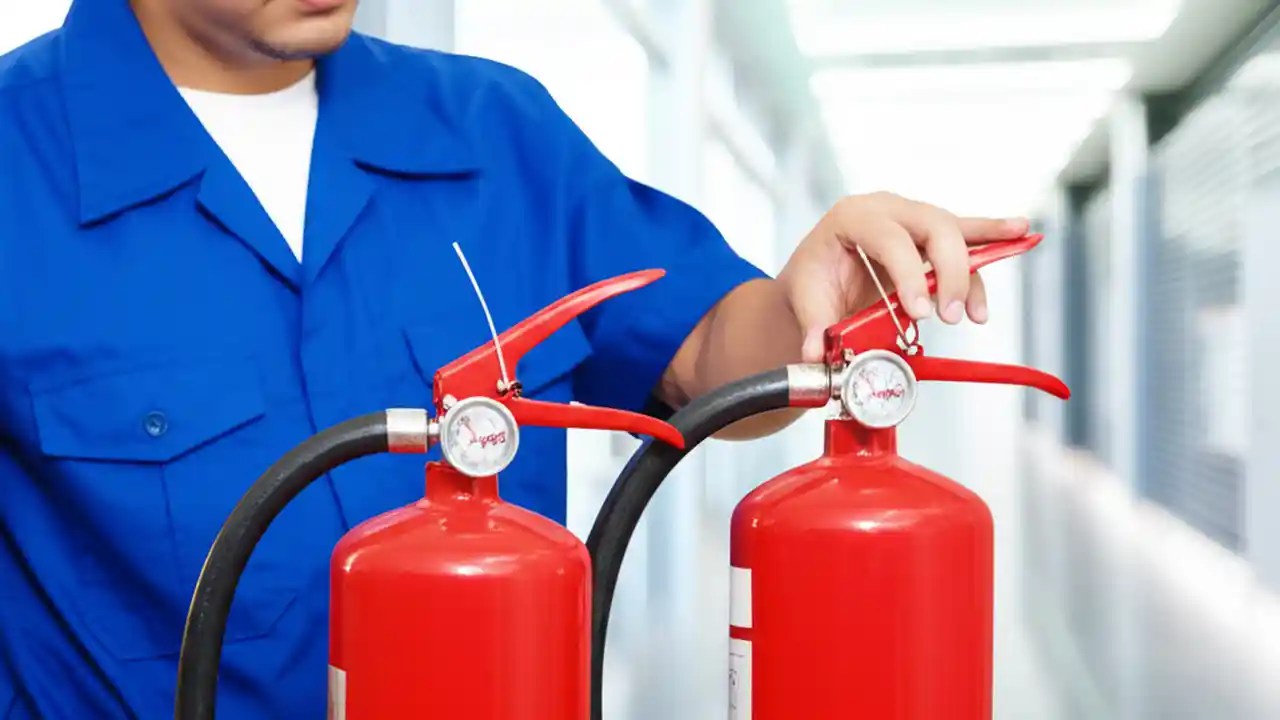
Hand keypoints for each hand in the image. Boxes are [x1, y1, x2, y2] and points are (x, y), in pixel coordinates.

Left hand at [776, 191, 1029, 361]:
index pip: (890, 238)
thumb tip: (817, 356)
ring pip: (955, 232)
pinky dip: (995, 235)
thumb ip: (814, 326)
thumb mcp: (806, 299)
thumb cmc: (814, 278)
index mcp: (852, 216)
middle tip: (949, 319)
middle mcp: (887, 208)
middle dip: (948, 273)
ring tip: (976, 315)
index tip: (919, 313)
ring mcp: (913, 217)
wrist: (817, 271)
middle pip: (933, 227)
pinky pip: (968, 232)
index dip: (909, 275)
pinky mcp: (932, 234)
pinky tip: (1023, 234)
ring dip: (972, 273)